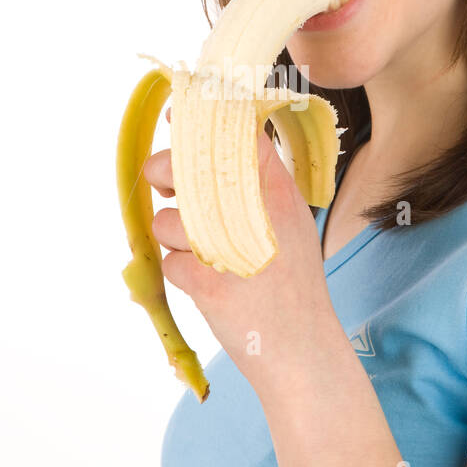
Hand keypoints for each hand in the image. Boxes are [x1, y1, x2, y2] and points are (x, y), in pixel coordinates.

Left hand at [143, 108, 340, 394]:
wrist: (304, 351)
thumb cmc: (293, 288)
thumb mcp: (289, 224)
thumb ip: (256, 188)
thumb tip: (200, 160)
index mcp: (279, 191)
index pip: (238, 134)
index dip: (199, 120)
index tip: (176, 116)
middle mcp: (257, 211)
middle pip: (185, 168)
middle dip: (162, 173)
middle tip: (165, 185)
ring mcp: (231, 247)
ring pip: (169, 220)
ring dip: (174, 237)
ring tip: (204, 254)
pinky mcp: (209, 284)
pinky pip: (171, 262)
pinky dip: (182, 273)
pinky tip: (209, 284)